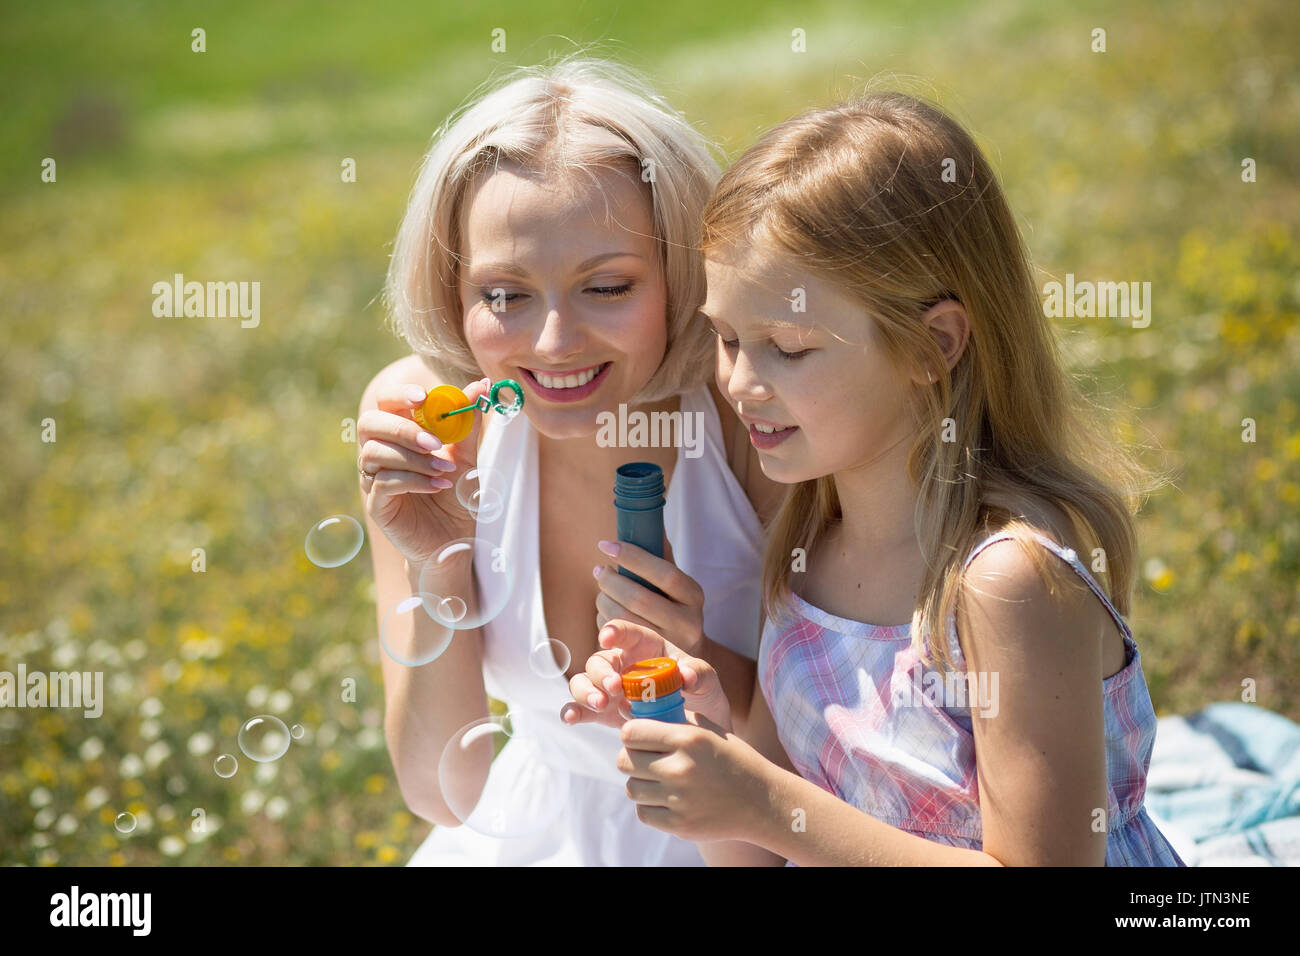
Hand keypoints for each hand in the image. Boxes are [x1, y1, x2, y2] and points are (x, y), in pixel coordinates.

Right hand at [357, 377, 490, 567]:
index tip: (424, 397)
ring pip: (374, 453)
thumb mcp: (467, 456)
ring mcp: (373, 480)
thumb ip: (468, 422)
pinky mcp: (377, 505)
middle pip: (368, 423)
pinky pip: (384, 483)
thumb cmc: (456, 496)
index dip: (399, 395)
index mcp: (399, 435)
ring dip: (413, 458)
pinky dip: (414, 480)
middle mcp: (380, 454)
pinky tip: (439, 486)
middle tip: (435, 442)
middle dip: (402, 428)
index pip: (385, 403)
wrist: (455, 541)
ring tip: (444, 471)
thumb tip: (481, 385)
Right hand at [559, 619, 733, 731]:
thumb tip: (686, 675)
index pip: (625, 631)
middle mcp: (623, 664)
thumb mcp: (709, 682)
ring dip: (585, 691)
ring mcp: (610, 689)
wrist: (699, 732)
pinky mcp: (603, 713)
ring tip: (599, 704)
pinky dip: (572, 711)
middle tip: (613, 687)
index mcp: (646, 647)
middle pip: (599, 659)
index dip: (613, 631)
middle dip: (601, 671)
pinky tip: (572, 718)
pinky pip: (580, 709)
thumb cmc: (703, 697)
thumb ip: (699, 673)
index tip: (607, 637)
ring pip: (584, 681)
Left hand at [593, 538, 704, 652]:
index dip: (633, 557)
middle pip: (640, 599)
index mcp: (694, 596)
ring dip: (604, 601)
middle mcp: (688, 623)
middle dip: (611, 581)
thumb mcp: (675, 585)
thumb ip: (661, 555)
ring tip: (601, 589)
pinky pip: (618, 640)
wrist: (686, 657)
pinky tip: (605, 613)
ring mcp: (669, 647)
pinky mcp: (648, 663)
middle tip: (598, 569)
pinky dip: (604, 622)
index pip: (666, 574)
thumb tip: (644, 517)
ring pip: (625, 621)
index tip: (605, 545)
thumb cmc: (673, 608)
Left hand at [617, 711, 772, 843]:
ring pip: (631, 788)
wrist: (762, 802)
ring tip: (656, 780)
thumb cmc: (735, 761)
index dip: (631, 734)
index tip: (638, 737)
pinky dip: (649, 806)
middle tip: (644, 759)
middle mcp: (680, 768)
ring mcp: (678, 799)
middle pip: (625, 761)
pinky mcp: (679, 825)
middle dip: (631, 758)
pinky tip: (665, 799)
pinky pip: (643, 813)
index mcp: (688, 739)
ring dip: (640, 783)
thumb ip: (677, 721)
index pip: (631, 733)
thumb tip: (640, 716)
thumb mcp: (711, 731)